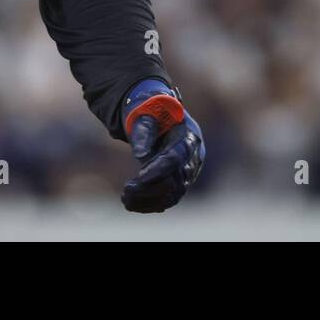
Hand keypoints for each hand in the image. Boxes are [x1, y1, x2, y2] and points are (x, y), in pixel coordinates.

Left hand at [120, 78, 204, 212]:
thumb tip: (141, 155)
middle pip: (176, 180)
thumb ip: (144, 130)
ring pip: (172, 195)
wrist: (163, 119)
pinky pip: (168, 200)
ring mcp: (189, 173)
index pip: (177, 157)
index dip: (159, 169)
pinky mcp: (181, 184)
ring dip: (147, 199)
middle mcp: (193, 158)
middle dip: (149, 187)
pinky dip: (149, 205)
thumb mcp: (147, 115)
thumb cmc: (153, 114)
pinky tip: (131, 203)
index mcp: (189, 137)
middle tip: (126, 190)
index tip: (139, 177)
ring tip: (125, 198)